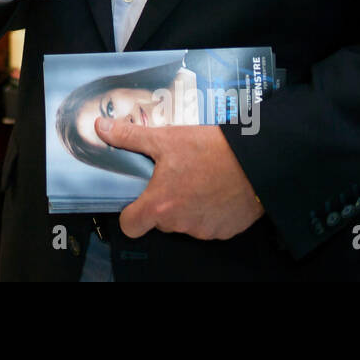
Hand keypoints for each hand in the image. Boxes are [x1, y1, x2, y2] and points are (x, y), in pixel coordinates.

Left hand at [95, 118, 263, 240]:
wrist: (257, 161)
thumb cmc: (212, 150)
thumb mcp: (166, 138)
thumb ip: (130, 137)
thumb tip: (101, 129)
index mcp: (161, 205)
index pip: (130, 226)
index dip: (130, 214)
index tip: (136, 200)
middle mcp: (180, 223)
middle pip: (159, 221)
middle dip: (163, 202)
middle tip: (173, 178)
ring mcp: (204, 230)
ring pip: (185, 223)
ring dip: (187, 206)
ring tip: (197, 180)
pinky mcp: (226, 231)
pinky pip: (209, 225)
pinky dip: (209, 212)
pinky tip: (216, 190)